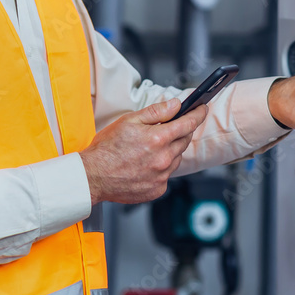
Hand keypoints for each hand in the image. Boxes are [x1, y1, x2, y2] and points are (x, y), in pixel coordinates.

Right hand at [79, 98, 207, 204]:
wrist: (93, 176)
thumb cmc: (107, 148)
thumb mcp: (129, 120)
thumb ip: (156, 112)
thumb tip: (176, 105)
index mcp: (158, 139)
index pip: (188, 123)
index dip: (198, 114)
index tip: (202, 109)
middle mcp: (164, 159)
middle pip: (184, 140)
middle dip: (181, 131)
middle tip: (168, 128)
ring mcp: (161, 176)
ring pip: (177, 158)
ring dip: (170, 150)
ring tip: (150, 149)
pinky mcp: (157, 189)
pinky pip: (167, 175)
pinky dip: (162, 168)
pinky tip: (146, 164)